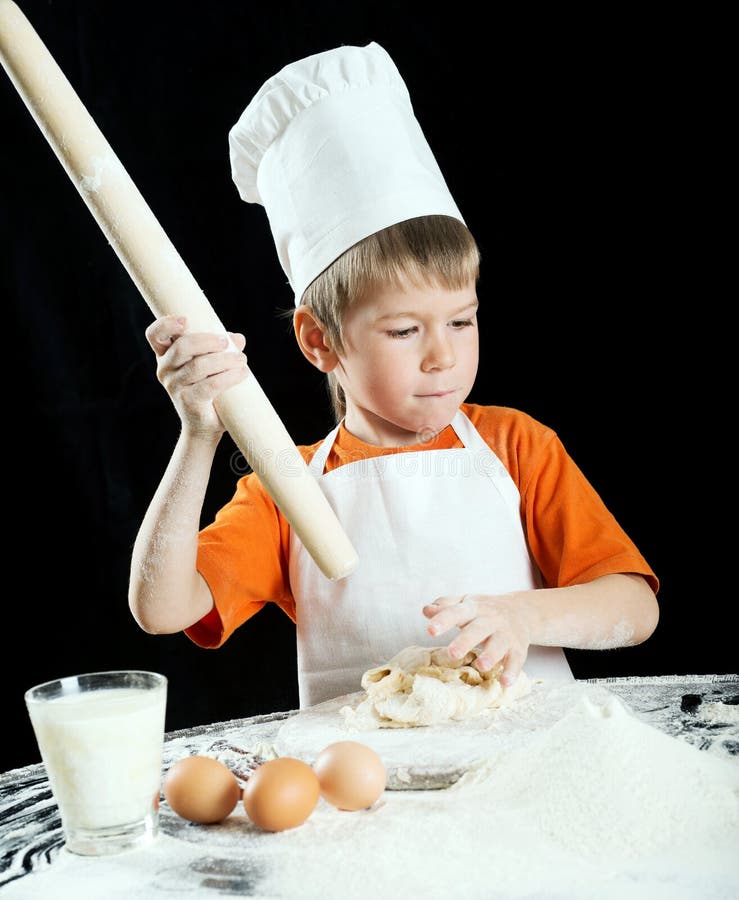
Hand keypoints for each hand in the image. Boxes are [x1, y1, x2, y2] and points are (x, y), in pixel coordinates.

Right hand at [145, 315, 247, 436]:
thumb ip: (222, 349)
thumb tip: (237, 338)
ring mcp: (175, 387)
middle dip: (207, 340)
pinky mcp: (189, 402)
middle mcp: (165, 369)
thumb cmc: (208, 389)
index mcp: (166, 355)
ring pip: (198, 366)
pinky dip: (229, 377)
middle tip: (226, 342)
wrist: (205, 426)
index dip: (166, 324)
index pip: (155, 335)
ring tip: (242, 360)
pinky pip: (210, 385)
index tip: (185, 320)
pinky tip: (243, 373)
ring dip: (224, 359)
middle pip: (181, 347)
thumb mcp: (213, 365)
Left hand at [422, 593, 531, 685]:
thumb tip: (426, 610)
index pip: (456, 612)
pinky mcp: (518, 648)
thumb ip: (446, 606)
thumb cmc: (484, 610)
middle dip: (466, 641)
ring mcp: (506, 634)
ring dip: (491, 655)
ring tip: (481, 666)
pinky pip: (516, 660)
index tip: (430, 630)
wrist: (521, 610)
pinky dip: (512, 671)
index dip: (443, 620)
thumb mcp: (466, 603)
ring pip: (499, 644)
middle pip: (478, 630)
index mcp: (473, 608)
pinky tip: (504, 683)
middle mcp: (490, 620)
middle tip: (452, 654)